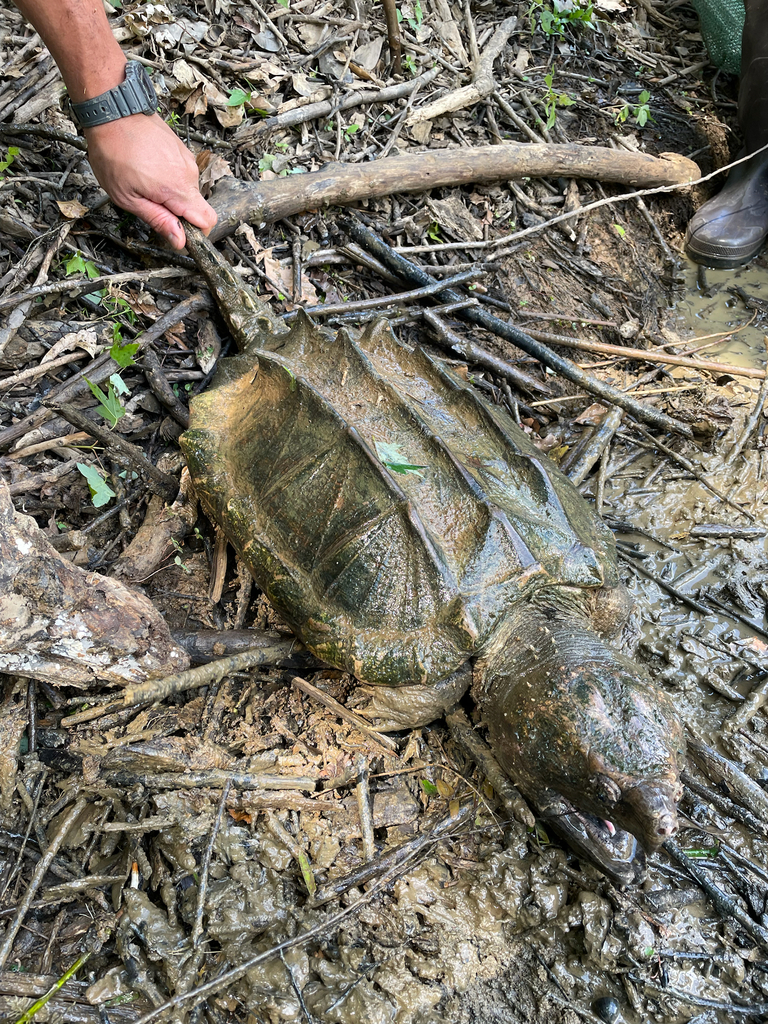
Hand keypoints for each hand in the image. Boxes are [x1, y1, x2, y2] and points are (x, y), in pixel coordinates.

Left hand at [85, 113, 216, 248]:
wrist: (112, 110)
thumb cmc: (113, 151)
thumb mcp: (127, 197)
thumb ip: (158, 220)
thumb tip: (180, 241)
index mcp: (178, 190)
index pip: (207, 221)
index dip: (195, 233)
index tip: (176, 232)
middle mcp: (188, 174)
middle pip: (196, 207)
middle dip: (176, 212)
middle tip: (147, 202)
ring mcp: (186, 159)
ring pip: (187, 190)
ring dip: (170, 193)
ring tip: (143, 180)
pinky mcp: (181, 149)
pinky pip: (181, 173)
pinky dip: (168, 177)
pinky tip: (146, 167)